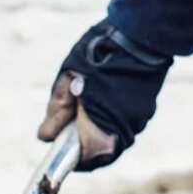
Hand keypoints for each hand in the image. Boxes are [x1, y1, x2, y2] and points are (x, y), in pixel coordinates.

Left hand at [38, 18, 172, 170]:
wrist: (142, 33)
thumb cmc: (100, 55)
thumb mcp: (67, 80)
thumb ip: (56, 112)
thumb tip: (45, 136)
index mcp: (101, 131)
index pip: (84, 161)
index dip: (69, 158)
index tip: (58, 147)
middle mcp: (124, 133)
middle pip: (100, 152)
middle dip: (83, 142)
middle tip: (67, 127)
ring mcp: (139, 122)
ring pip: (114, 137)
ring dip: (98, 129)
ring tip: (84, 107)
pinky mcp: (147, 110)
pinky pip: (125, 123)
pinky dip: (111, 117)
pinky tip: (102, 97)